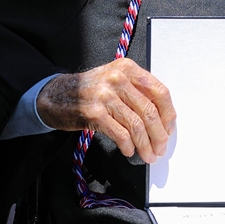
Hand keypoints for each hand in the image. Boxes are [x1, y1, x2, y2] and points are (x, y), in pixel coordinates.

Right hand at [37, 58, 177, 163]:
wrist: (55, 95)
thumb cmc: (89, 90)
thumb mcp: (115, 79)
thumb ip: (137, 91)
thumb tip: (162, 117)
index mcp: (127, 68)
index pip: (159, 91)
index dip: (168, 114)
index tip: (169, 129)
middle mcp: (118, 78)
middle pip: (149, 111)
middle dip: (159, 135)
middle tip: (161, 148)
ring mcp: (105, 95)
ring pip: (136, 125)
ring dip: (145, 145)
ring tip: (148, 155)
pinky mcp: (94, 112)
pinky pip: (120, 133)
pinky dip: (128, 146)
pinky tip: (130, 151)